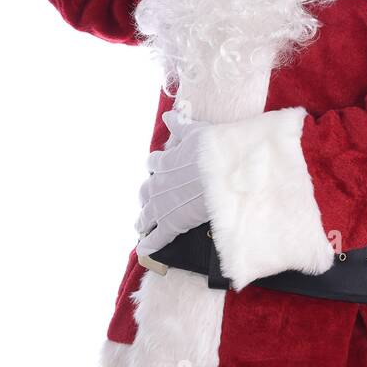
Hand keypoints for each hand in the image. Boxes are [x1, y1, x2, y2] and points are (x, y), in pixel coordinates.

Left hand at [135, 111, 213, 259]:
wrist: (226, 172)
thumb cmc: (214, 150)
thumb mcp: (196, 131)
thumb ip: (180, 125)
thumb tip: (168, 114)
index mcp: (166, 162)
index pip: (155, 164)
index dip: (157, 168)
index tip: (159, 170)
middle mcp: (159, 184)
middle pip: (145, 192)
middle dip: (146, 197)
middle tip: (146, 202)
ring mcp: (164, 205)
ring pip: (147, 215)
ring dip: (143, 220)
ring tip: (140, 226)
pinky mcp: (172, 224)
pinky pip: (156, 237)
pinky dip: (149, 244)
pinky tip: (143, 251)